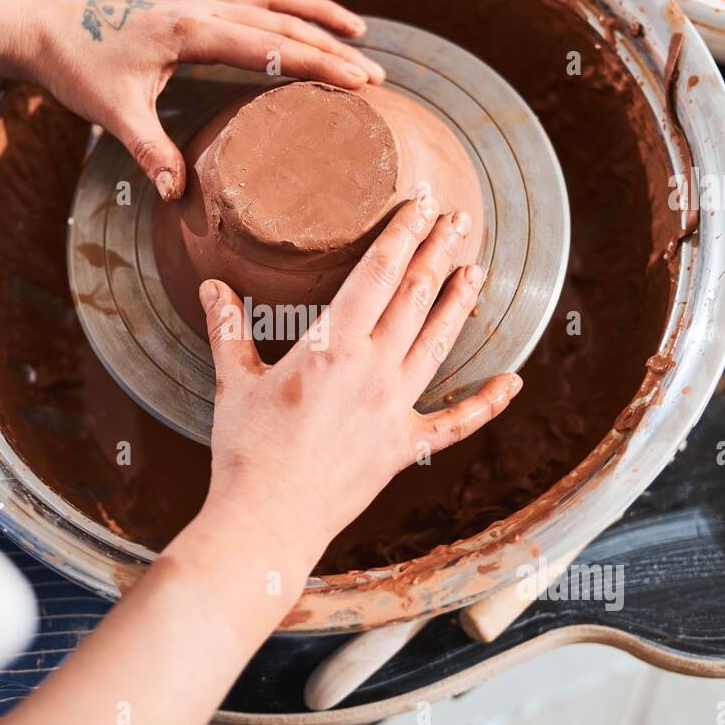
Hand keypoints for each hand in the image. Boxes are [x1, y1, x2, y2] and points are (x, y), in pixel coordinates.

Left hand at [26, 0, 385, 199]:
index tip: (357, 81)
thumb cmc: (79, 69)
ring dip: (319, 15)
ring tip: (361, 35)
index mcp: (191, 29)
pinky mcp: (196, 6)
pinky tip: (305, 23)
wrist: (47, 32)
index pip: (269, 44)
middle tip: (376, 75)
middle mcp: (203, 7)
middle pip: (284, 20)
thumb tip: (178, 195)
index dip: (317, 62)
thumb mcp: (113, 113)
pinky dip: (290, 7)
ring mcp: (201, 2)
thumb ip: (149, 150)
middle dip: (334, 47)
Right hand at [197, 198, 522, 565]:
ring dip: (460, 302)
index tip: (422, 204)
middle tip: (459, 219)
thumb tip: (212, 287)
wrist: (267, 520)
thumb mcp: (233, 382)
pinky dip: (487, 403)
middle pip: (416, 296)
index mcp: (332, 347)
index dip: (403, 234)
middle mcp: (374, 370)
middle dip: (439, 252)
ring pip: (439, 343)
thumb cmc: (246, 452)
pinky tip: (513, 382)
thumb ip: (228, 329)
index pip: (378, 273)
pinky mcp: (404, 447)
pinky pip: (456, 422)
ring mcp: (395, 409)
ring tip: (478, 268)